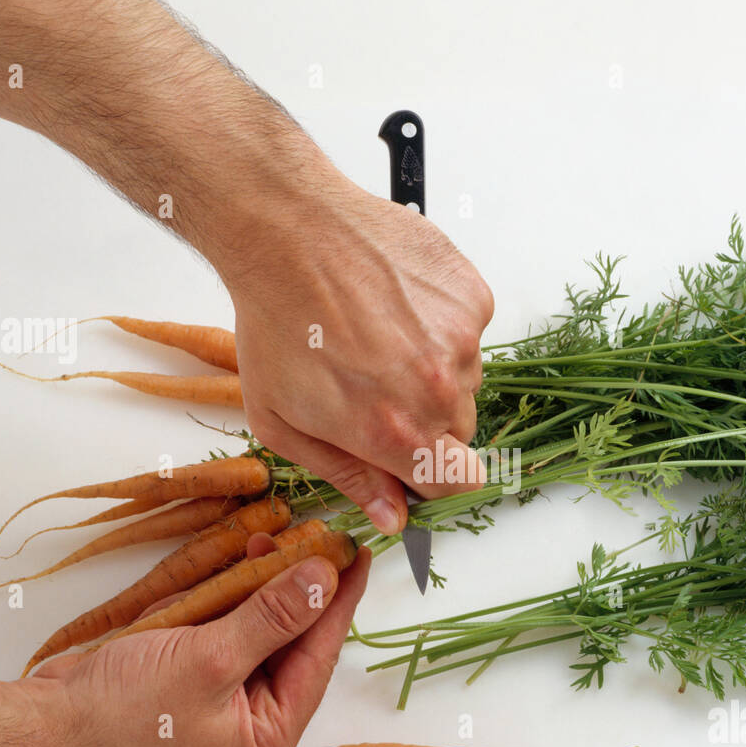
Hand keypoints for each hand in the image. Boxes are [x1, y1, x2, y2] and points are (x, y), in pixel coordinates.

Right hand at [33, 534, 371, 746]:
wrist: (44, 726)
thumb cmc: (123, 712)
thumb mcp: (209, 659)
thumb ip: (271, 617)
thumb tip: (322, 579)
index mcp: (267, 740)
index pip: (318, 658)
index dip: (337, 603)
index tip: (357, 556)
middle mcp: (251, 726)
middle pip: (293, 645)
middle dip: (300, 590)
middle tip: (317, 536)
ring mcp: (221, 705)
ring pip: (261, 633)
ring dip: (266, 588)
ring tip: (274, 542)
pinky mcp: (192, 681)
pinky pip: (227, 633)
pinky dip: (232, 599)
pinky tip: (240, 567)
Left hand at [226, 169, 494, 535]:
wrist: (286, 229)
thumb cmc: (274, 323)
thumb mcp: (284, 422)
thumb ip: (348, 476)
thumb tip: (392, 517)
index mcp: (396, 432)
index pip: (458, 484)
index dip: (435, 478)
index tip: (414, 463)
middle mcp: (440, 390)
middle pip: (458, 431)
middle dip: (424, 420)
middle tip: (375, 384)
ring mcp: (462, 339)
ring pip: (465, 377)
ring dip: (433, 368)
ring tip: (379, 335)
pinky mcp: (472, 295)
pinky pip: (469, 330)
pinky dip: (441, 324)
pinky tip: (395, 305)